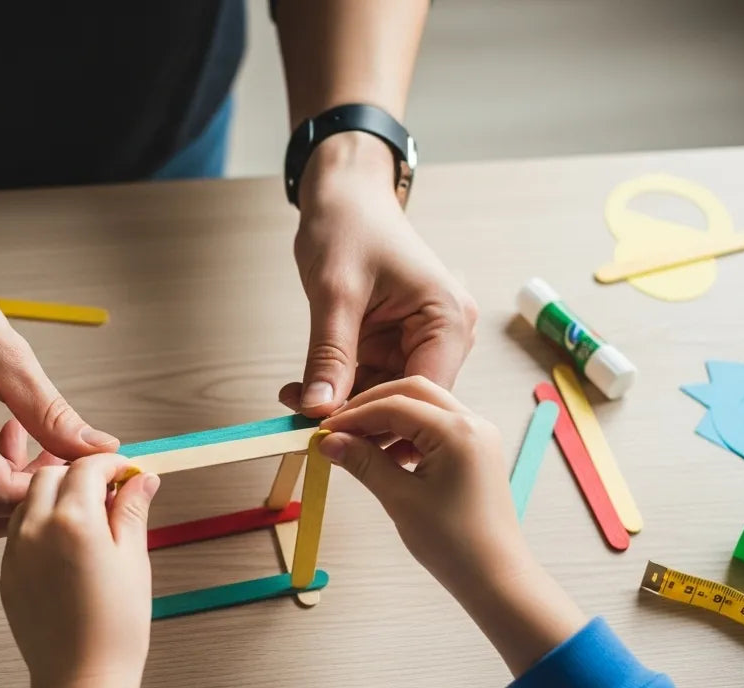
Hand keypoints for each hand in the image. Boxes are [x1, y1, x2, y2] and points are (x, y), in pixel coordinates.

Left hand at [0, 454, 158, 687]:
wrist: (81, 678)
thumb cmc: (115, 626)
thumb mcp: (134, 559)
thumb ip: (132, 510)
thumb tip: (142, 478)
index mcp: (73, 521)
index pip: (87, 466)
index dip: (110, 463)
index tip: (127, 473)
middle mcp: (36, 529)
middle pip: (51, 474)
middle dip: (79, 472)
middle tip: (109, 490)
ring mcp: (16, 551)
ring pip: (29, 499)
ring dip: (56, 494)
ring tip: (87, 514)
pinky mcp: (7, 572)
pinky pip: (19, 530)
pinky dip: (40, 521)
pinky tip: (66, 540)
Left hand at [281, 133, 477, 420]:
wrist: (345, 195)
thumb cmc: (348, 226)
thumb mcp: (336, 293)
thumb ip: (330, 354)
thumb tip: (318, 409)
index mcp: (449, 319)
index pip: (424, 392)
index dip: (380, 420)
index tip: (332, 435)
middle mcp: (446, 334)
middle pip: (408, 401)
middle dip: (357, 416)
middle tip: (303, 428)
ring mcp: (422, 340)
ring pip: (385, 395)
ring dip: (342, 406)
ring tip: (294, 409)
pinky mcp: (396, 343)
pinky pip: (370, 380)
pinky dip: (339, 389)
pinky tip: (303, 394)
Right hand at [317, 376, 584, 674]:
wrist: (496, 578)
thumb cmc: (455, 545)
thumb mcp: (400, 499)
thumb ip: (364, 463)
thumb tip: (329, 442)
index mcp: (458, 431)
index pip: (393, 405)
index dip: (353, 416)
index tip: (323, 431)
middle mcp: (472, 424)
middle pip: (412, 392)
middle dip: (371, 406)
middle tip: (338, 429)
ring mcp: (477, 436)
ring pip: (424, 407)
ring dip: (388, 419)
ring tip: (356, 445)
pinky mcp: (475, 452)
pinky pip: (435, 427)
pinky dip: (406, 434)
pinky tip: (384, 456)